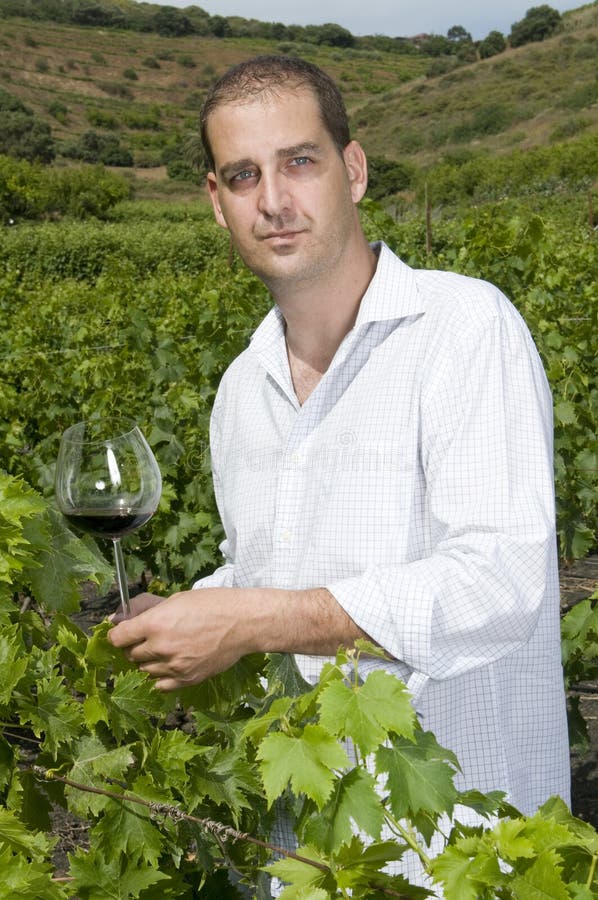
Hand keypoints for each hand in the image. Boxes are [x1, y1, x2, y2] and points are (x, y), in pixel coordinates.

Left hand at [107, 588, 250, 690]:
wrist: (243, 622)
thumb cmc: (211, 604)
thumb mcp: (175, 599)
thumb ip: (145, 610)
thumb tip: (116, 618)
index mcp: (155, 624)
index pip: (117, 637)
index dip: (117, 634)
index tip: (123, 632)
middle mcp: (160, 647)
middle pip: (130, 654)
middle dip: (134, 646)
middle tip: (148, 637)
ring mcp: (174, 667)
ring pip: (144, 670)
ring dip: (147, 661)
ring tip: (164, 649)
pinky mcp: (186, 679)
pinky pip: (160, 684)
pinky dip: (160, 676)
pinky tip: (171, 663)